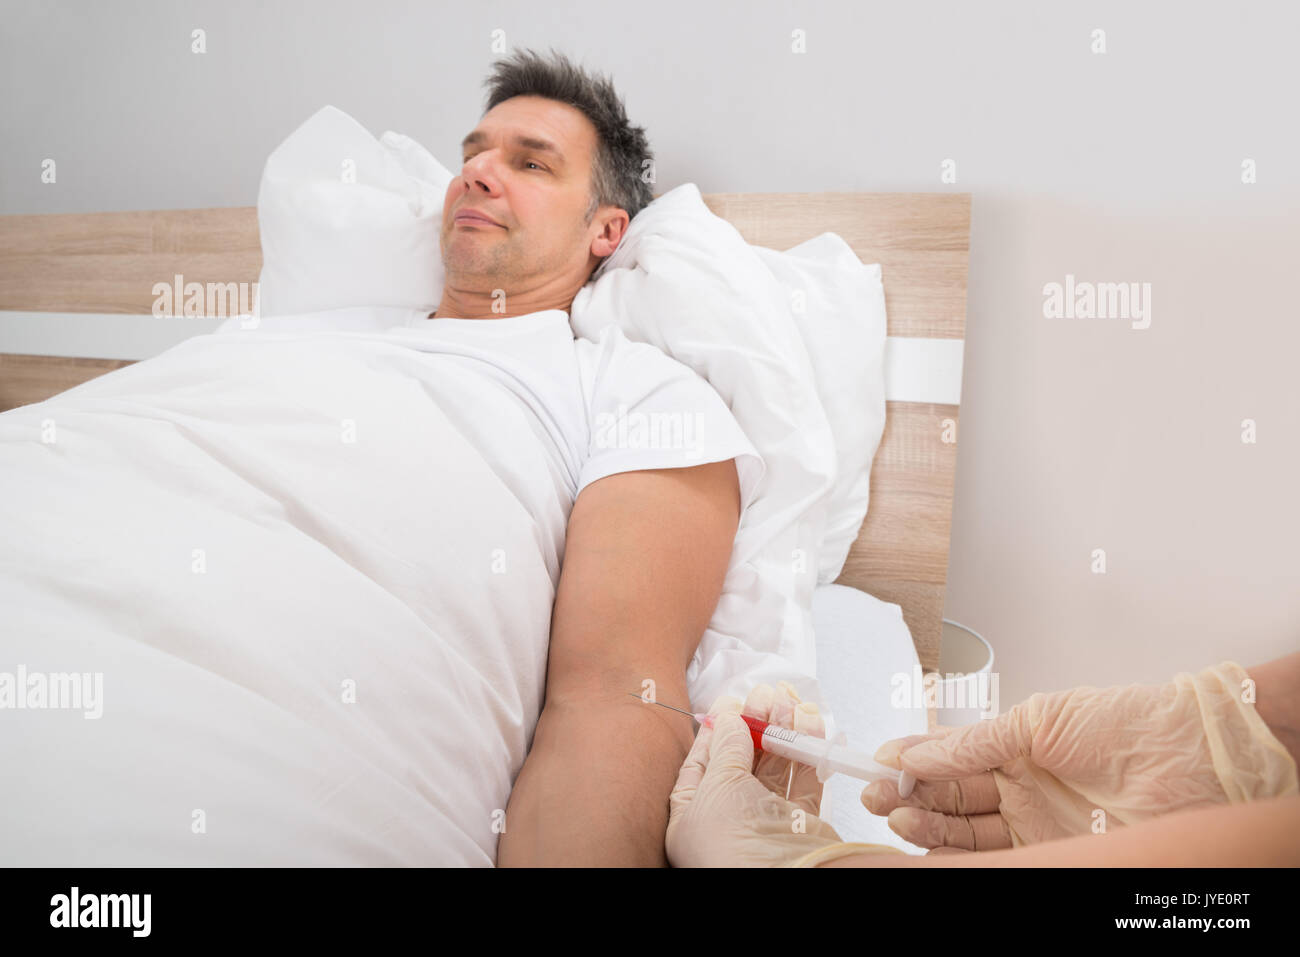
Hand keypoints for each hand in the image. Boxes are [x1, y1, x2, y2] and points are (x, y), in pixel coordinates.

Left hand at [665, 682, 841, 866]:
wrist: (787, 878)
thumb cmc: (735, 844)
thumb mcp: (718, 785)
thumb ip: (726, 747)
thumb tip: (729, 719)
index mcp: (692, 818)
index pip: (700, 766)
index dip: (715, 731)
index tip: (730, 702)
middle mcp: (727, 822)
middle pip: (740, 761)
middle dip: (754, 724)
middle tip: (766, 694)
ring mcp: (765, 822)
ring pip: (774, 766)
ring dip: (782, 731)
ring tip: (789, 701)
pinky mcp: (799, 823)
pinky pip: (803, 780)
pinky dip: (808, 750)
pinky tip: (809, 723)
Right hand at [863, 661, 1298, 850]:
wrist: (1194, 759)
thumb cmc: (1130, 723)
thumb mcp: (1038, 720)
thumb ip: (972, 742)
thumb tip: (915, 752)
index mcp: (1013, 746)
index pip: (946, 758)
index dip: (910, 762)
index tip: (876, 765)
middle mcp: (1019, 786)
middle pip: (947, 798)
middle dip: (907, 797)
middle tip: (877, 796)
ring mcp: (1034, 824)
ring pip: (963, 832)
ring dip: (925, 826)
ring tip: (899, 816)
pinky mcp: (1052, 855)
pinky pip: (993, 858)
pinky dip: (956, 855)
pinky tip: (931, 846)